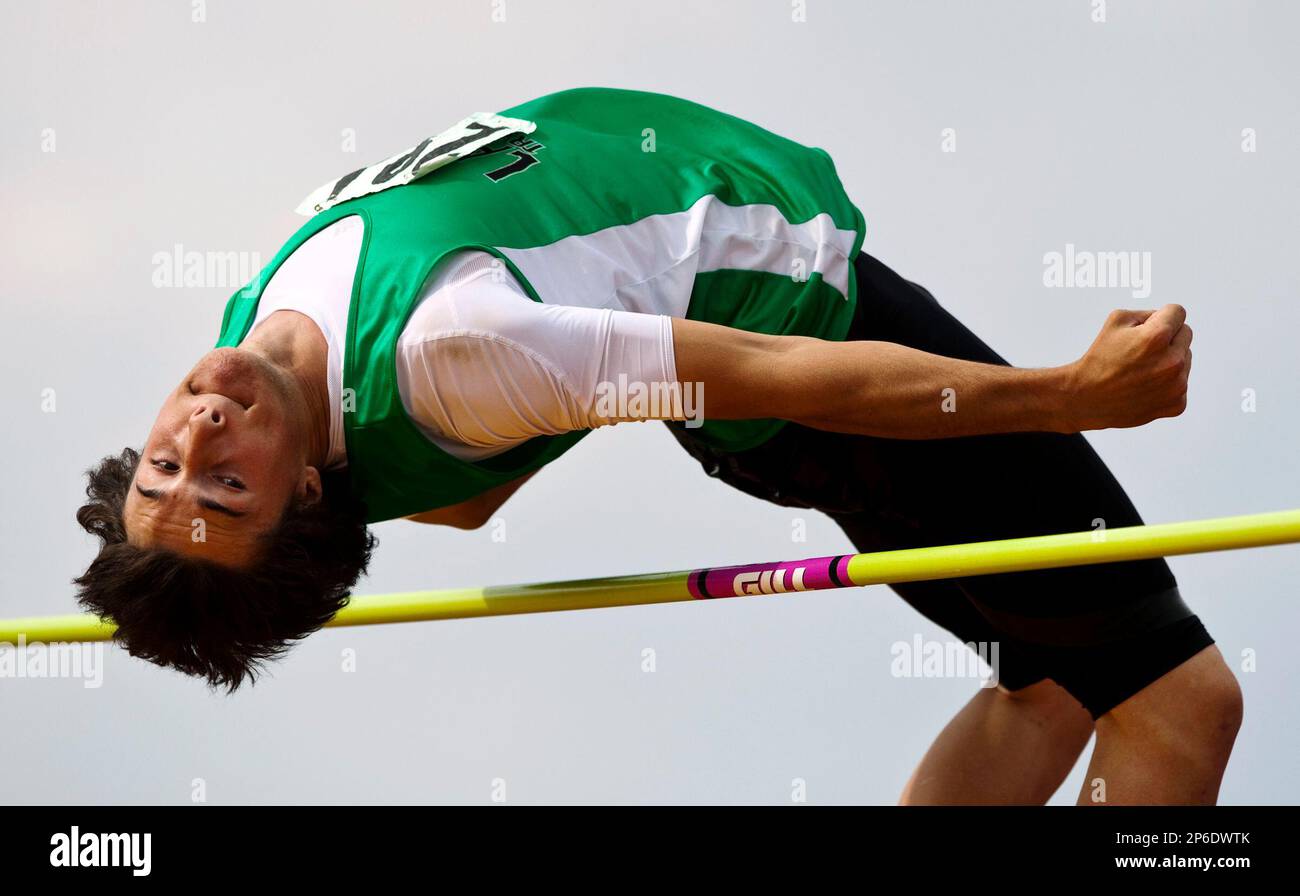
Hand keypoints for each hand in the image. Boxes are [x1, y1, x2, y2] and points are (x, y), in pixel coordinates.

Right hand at [1059, 304, 1192, 431]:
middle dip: (1167, 338)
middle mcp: (1172, 361)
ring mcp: (1177, 385)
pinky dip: (1167, 384)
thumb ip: (1147, 312)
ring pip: (1185, 360)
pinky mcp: (1177, 404)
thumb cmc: (1099, 360)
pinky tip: (1145, 387)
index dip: (1161, 316)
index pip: (1178, 311)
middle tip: (1141, 351)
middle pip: (1186, 334)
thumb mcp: (1116, 321)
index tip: (1147, 328)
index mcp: (1157, 336)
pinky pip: (1181, 383)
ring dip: (1169, 361)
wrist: (1086, 398)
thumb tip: (1167, 319)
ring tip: (1141, 371)